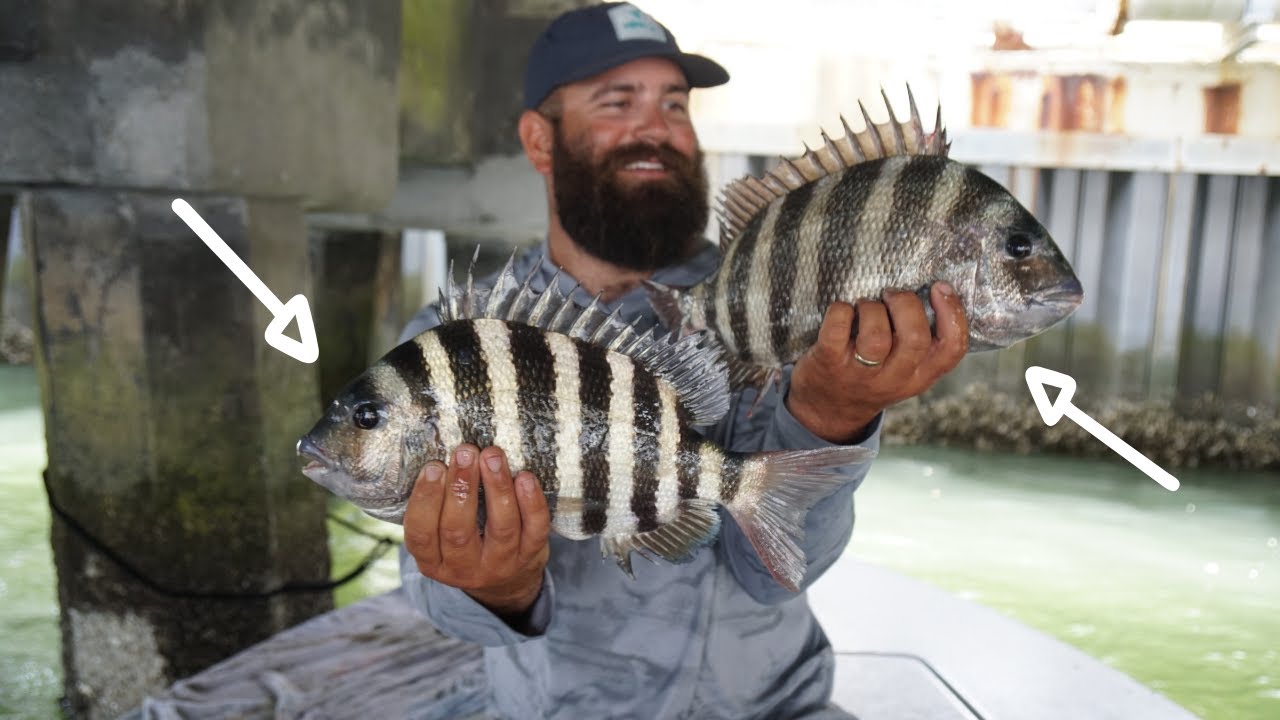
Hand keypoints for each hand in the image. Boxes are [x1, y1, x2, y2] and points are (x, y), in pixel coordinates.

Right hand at [402, 445, 550, 617]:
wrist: (507, 583)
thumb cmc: (467, 543)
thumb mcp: (440, 536)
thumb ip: (437, 506)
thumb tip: (442, 457)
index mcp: (433, 562)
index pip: (421, 534)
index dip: (425, 499)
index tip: (434, 466)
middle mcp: (464, 569)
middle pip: (458, 530)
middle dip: (461, 487)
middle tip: (465, 453)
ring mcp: (500, 565)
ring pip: (500, 527)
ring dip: (497, 487)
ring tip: (492, 456)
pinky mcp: (530, 556)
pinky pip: (534, 529)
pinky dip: (531, 502)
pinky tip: (525, 477)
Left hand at [787, 282, 968, 442]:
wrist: (828, 409)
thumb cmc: (870, 377)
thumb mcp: (903, 372)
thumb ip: (918, 344)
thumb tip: (929, 293)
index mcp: (920, 377)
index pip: (951, 349)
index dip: (952, 314)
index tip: (939, 288)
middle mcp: (893, 378)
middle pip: (915, 339)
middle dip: (906, 304)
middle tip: (891, 294)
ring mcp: (860, 373)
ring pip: (876, 336)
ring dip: (871, 308)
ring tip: (865, 306)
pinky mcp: (829, 362)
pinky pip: (837, 328)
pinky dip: (840, 310)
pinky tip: (842, 311)